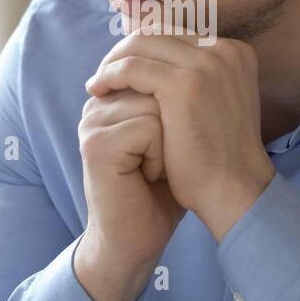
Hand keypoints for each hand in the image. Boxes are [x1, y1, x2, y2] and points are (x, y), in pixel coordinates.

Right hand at [78, 88, 186, 272]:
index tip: (170, 144)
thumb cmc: (161, 191)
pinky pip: (148, 127)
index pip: (158, 72)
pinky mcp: (96, 143)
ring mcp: (93, 122)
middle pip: (159, 83)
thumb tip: (206, 62)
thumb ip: (176, 98)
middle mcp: (98, 104)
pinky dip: (159, 157)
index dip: (178, 109)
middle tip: (162, 160)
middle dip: (174, 124)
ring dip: (169, 141)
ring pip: (156, 103)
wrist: (137, 238)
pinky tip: (148, 177)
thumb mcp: (173, 134)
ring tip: (154, 168)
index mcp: (113, 97)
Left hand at [85, 31, 274, 240]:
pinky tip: (98, 91)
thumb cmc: (220, 157)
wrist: (234, 190)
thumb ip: (197, 79)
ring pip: (141, 43)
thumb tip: (156, 64)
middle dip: (125, 49)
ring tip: (97, 83)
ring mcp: (207, 64)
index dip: (144, 45)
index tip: (121, 64)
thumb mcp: (216, 104)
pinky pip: (132, 67)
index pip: (176, 32)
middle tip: (104, 72)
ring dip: (113, 61)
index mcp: (235, 52)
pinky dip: (110, 76)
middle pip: (158, 30)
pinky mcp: (184, 84)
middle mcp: (225, 50)